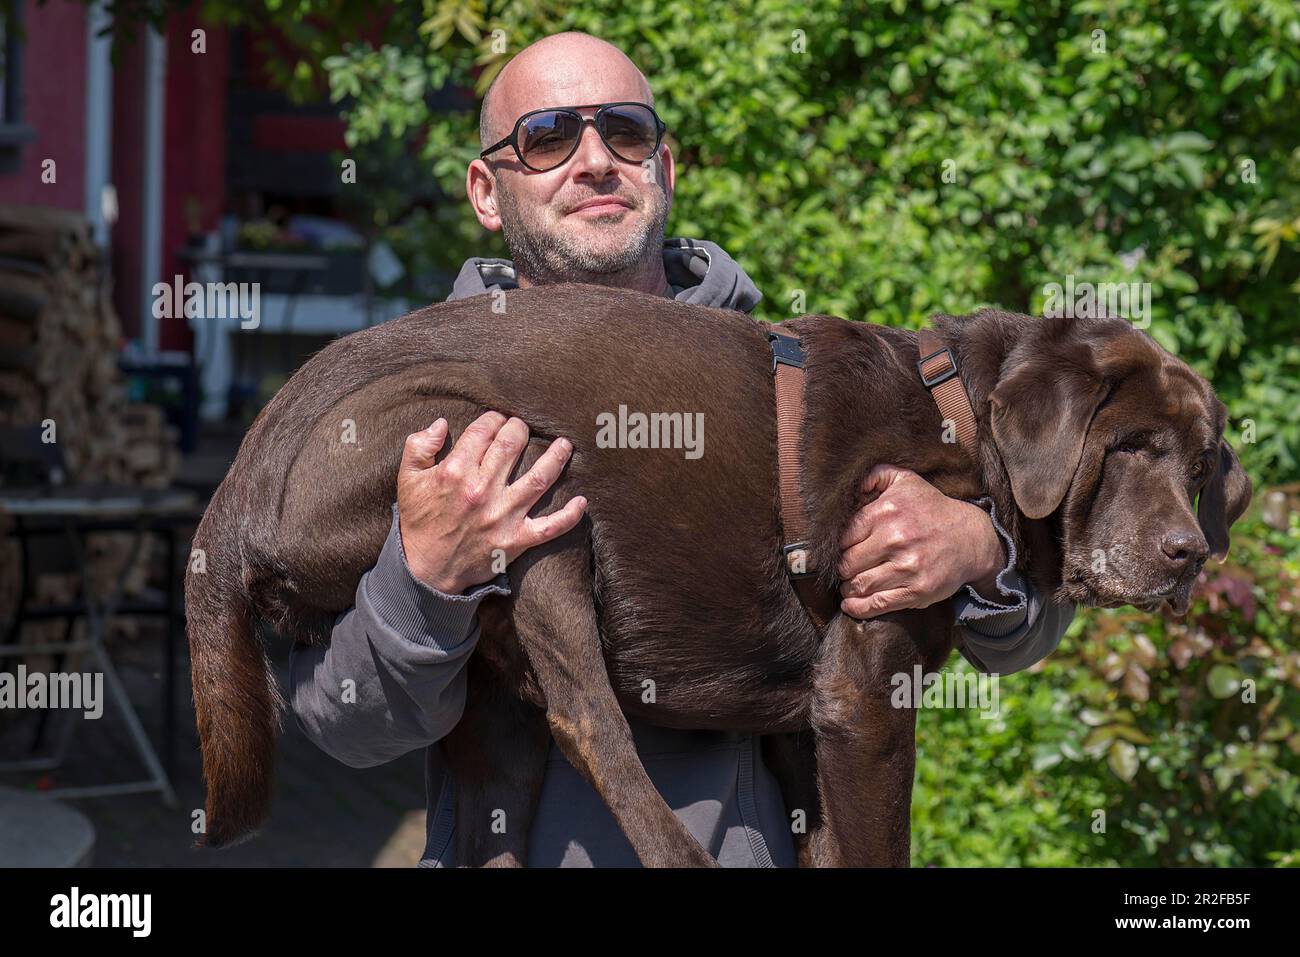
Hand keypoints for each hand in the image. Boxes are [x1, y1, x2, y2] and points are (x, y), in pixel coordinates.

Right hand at [396, 411, 586, 593]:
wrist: (426, 570)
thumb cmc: (419, 521)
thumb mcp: (407, 479)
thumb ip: (419, 446)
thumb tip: (442, 423)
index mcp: (455, 472)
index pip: (483, 432)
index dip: (493, 419)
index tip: (498, 419)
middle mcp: (482, 491)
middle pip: (512, 446)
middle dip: (521, 429)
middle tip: (524, 426)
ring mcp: (503, 516)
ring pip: (539, 479)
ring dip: (556, 458)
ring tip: (566, 445)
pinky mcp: (516, 540)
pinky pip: (550, 527)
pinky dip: (569, 516)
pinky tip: (582, 501)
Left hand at [836, 464, 1004, 618]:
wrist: (972, 538)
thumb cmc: (932, 509)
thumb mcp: (906, 481)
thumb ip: (875, 475)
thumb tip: (850, 485)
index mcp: (886, 512)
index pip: (843, 537)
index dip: (838, 546)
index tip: (840, 550)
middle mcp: (895, 539)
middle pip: (847, 563)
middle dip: (842, 568)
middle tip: (845, 569)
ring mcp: (906, 568)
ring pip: (859, 584)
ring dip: (848, 588)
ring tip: (848, 585)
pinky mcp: (917, 591)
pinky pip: (877, 604)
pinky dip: (858, 608)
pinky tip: (851, 604)